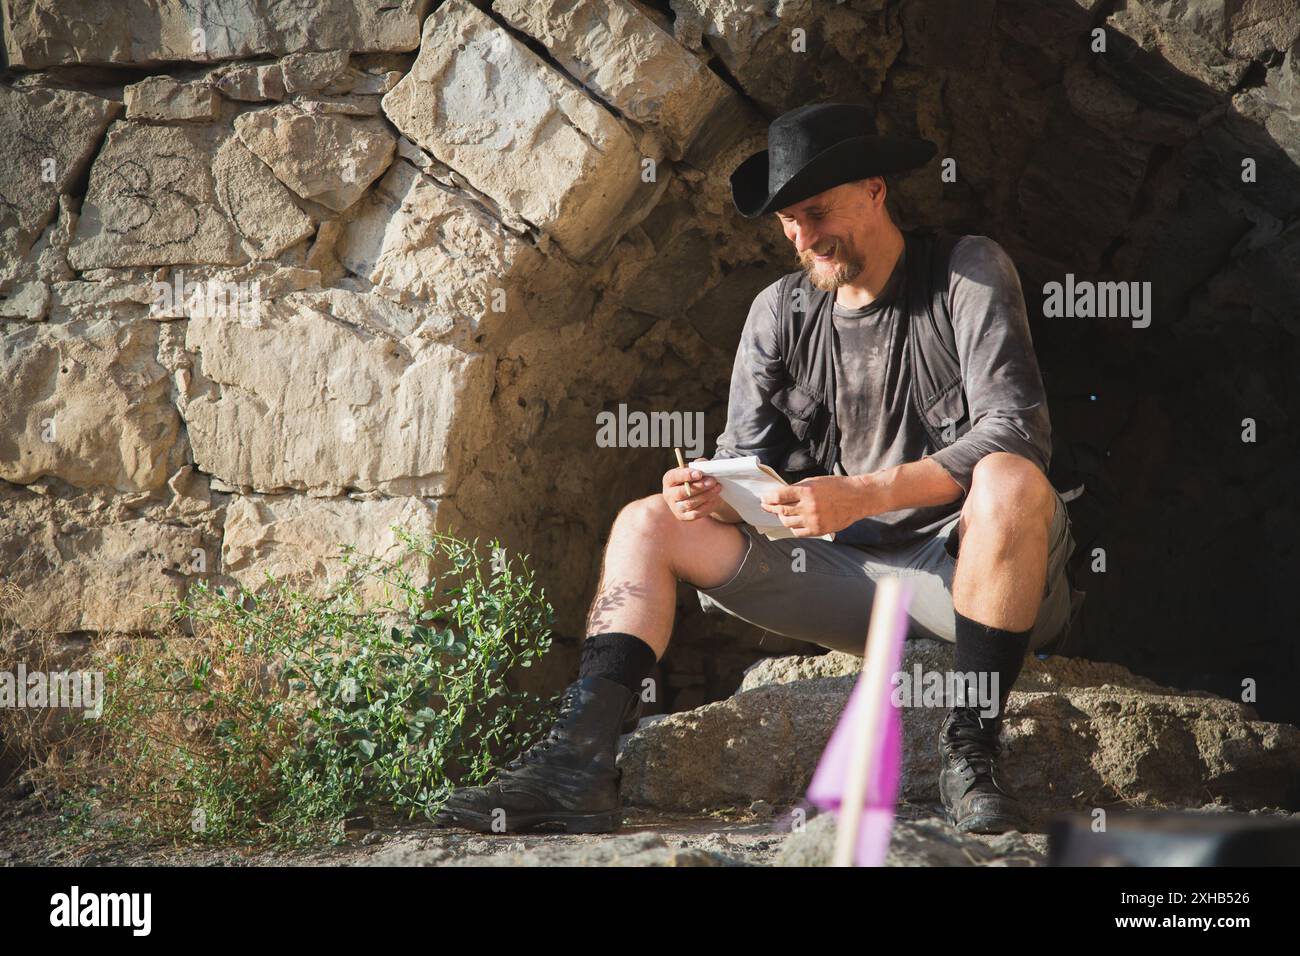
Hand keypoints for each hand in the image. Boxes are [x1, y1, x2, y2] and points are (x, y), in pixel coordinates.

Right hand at [662, 459, 722, 521]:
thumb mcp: (695, 469)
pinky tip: (716, 498)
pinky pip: (696, 513)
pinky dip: (708, 505)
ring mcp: (675, 507)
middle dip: (698, 487)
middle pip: (681, 493)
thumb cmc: (694, 479)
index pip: (673, 477)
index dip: (686, 475)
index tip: (699, 473)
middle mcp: (668, 494)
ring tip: (717, 488)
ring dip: (706, 495)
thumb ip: (699, 465)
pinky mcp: (683, 517)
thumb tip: (704, 465)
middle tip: (712, 481)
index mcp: (668, 480)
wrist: (697, 494)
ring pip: (690, 504)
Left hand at [760, 475, 876, 536]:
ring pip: (787, 522)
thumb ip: (798, 489)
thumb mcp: (815, 481)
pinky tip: (792, 522)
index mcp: (807, 491)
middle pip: (781, 510)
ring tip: (779, 514)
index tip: (764, 498)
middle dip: (770, 508)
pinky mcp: (819, 530)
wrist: (857, 498)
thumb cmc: (837, 487)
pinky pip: (798, 532)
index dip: (768, 497)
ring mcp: (814, 520)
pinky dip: (792, 527)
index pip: (779, 496)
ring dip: (781, 518)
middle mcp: (809, 507)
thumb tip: (780, 495)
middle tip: (765, 506)